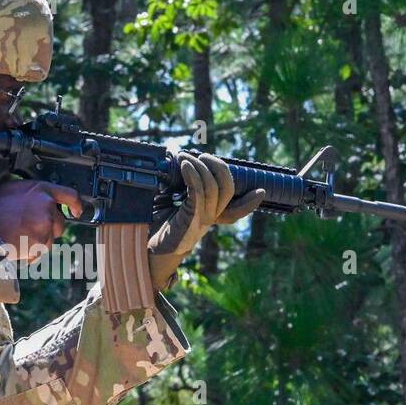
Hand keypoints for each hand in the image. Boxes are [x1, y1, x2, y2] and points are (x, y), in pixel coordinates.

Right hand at [0, 180, 83, 260]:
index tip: (77, 211)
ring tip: (16, 237)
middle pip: (60, 223)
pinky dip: (30, 254)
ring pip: (49, 240)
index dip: (76, 205)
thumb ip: (31, 194)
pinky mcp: (40, 243)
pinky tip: (15, 246)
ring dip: (37, 242)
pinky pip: (39, 252)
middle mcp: (46, 206)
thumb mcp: (10, 189)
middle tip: (27, 230)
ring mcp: (44, 225)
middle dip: (48, 229)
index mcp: (40, 189)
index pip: (69, 195)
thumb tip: (39, 199)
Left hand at [148, 153, 264, 288]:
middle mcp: (208, 219)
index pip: (234, 212)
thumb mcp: (169, 206)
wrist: (144, 248)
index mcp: (207, 218)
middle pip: (228, 190)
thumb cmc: (152, 226)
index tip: (260, 192)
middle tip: (202, 156)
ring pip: (213, 187)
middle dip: (219, 167)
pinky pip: (198, 191)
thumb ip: (179, 190)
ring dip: (200, 166)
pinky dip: (193, 174)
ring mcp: (201, 220)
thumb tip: (180, 163)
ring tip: (185, 156)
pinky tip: (185, 165)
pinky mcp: (191, 218)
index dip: (249, 203)